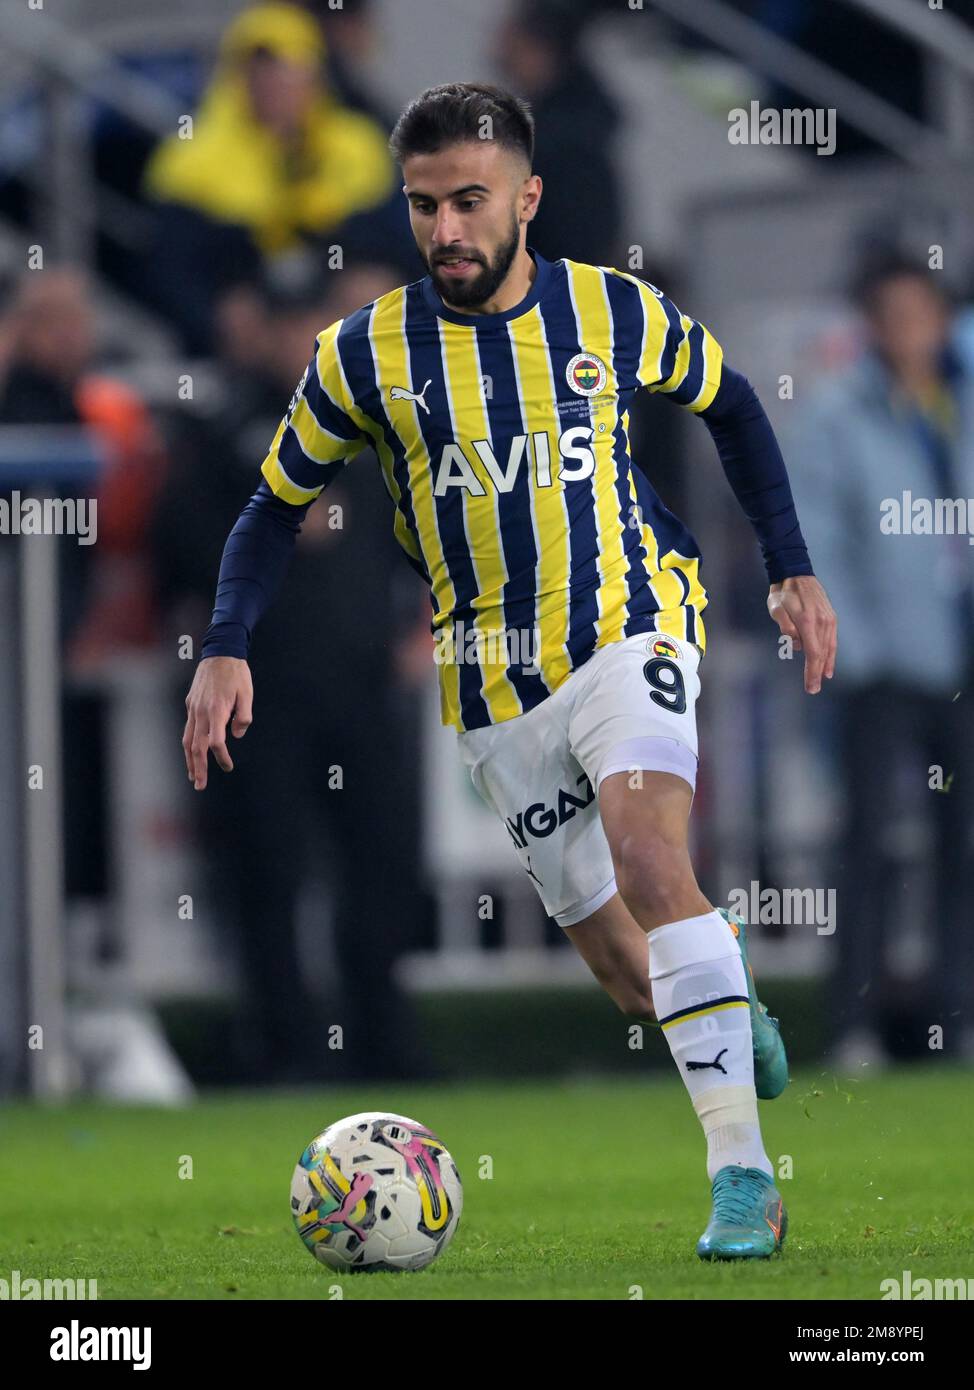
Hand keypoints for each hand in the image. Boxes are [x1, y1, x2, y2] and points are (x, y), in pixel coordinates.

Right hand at [182, 656, 252, 789]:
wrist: (220, 651)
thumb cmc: (237, 674)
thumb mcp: (247, 694)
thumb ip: (243, 716)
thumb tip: (236, 735)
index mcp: (217, 710)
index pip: (215, 741)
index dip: (221, 756)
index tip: (228, 766)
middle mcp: (201, 711)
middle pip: (196, 746)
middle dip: (198, 768)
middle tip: (200, 785)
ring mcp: (193, 707)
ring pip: (187, 739)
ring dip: (189, 760)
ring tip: (192, 775)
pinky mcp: (190, 703)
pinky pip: (187, 728)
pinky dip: (188, 744)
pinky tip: (192, 753)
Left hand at [767, 576, 836, 693]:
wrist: (796, 573)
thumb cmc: (782, 593)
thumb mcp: (776, 608)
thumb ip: (785, 626)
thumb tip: (797, 644)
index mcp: (808, 621)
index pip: (813, 653)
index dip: (811, 672)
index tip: (810, 686)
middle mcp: (822, 622)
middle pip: (821, 654)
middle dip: (817, 673)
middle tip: (813, 690)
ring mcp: (828, 619)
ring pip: (829, 648)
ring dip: (825, 665)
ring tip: (822, 679)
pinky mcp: (830, 617)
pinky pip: (832, 639)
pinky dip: (831, 653)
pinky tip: (828, 664)